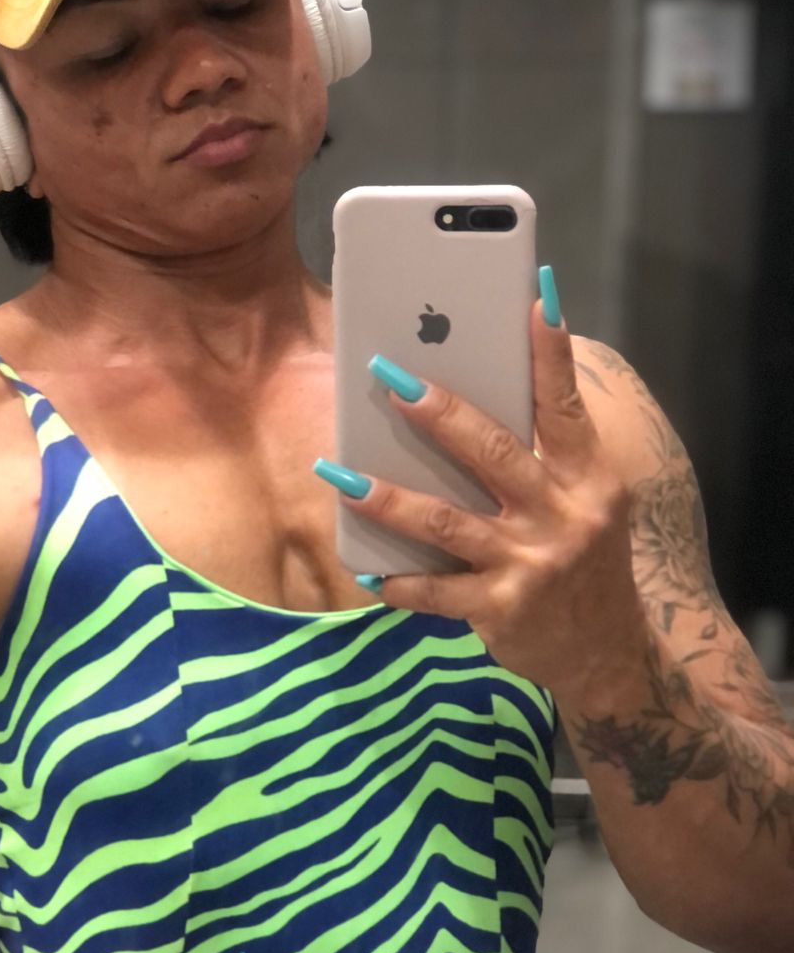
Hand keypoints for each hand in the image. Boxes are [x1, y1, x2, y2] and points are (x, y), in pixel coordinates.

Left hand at [340, 285, 648, 698]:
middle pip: (491, 452)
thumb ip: (543, 458)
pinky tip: (370, 572)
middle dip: (439, 413)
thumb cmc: (583, 560)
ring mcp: (531, 562)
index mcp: (587, 476)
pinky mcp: (503, 608)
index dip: (549, 353)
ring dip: (389, 497)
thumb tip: (471, 404)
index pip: (564, 405)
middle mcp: (562, 514)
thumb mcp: (585, 502)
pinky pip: (437, 592)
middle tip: (391, 378)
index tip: (530, 299)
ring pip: (447, 521)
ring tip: (342, 477)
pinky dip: (401, 583)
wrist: (609, 653)